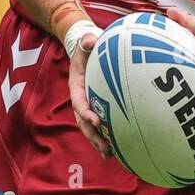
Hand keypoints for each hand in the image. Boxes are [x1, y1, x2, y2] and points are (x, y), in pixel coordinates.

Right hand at [68, 32, 111, 157]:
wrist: (87, 51)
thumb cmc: (89, 46)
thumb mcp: (86, 41)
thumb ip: (87, 40)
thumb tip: (90, 39)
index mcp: (76, 85)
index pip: (78, 101)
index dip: (85, 112)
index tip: (96, 121)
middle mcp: (80, 99)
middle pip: (83, 121)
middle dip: (93, 136)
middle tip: (105, 148)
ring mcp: (88, 105)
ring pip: (90, 128)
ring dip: (98, 142)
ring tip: (110, 155)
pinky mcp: (97, 107)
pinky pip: (100, 124)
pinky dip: (107, 136)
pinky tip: (118, 149)